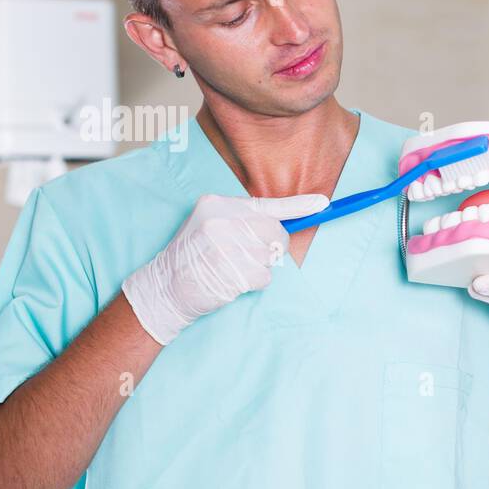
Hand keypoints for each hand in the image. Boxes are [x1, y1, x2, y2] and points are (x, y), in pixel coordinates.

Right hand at [122, 192, 327, 344]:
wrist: (165, 286)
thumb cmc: (194, 256)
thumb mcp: (210, 224)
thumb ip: (241, 220)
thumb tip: (281, 224)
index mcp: (217, 204)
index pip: (266, 204)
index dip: (299, 204)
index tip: (323, 203)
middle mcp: (222, 221)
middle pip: (276, 232)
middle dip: (274, 246)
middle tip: (253, 255)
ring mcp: (226, 246)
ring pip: (271, 256)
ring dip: (260, 267)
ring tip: (232, 267)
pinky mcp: (232, 271)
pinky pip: (264, 277)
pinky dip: (254, 283)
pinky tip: (231, 280)